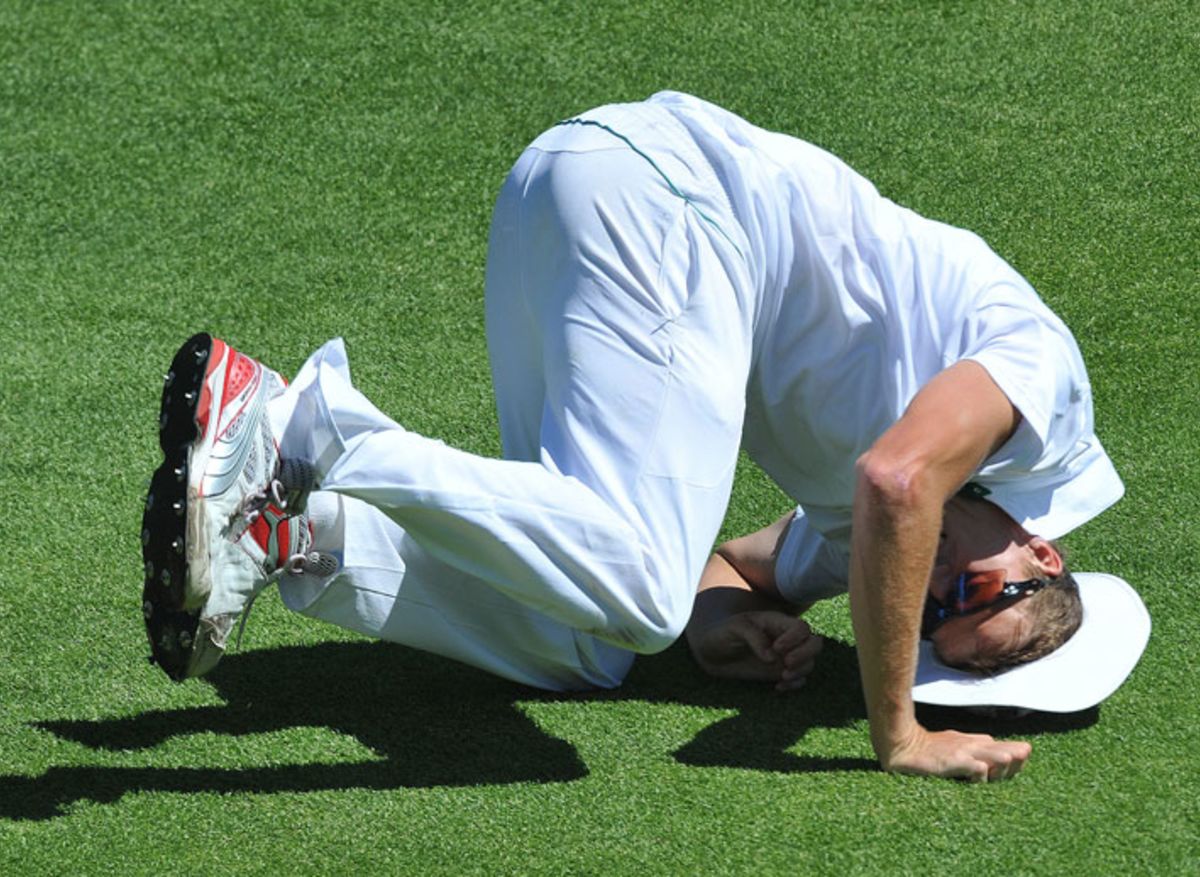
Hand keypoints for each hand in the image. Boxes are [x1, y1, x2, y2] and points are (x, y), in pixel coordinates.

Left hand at [691, 611, 822, 690]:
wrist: (711, 651)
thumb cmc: (722, 632)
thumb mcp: (735, 628)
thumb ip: (754, 638)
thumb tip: (772, 657)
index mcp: (777, 622)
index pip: (801, 628)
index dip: (795, 639)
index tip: (776, 648)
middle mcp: (785, 639)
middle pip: (815, 643)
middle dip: (806, 655)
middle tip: (786, 664)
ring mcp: (784, 656)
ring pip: (809, 663)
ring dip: (801, 672)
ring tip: (782, 677)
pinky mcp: (779, 672)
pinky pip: (799, 679)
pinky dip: (794, 685)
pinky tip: (777, 687)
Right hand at [881, 726, 1031, 781]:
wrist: (901, 744)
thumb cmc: (924, 748)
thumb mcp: (950, 746)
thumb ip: (968, 749)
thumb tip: (984, 760)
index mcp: (970, 742)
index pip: (998, 746)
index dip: (1011, 755)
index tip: (1019, 760)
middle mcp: (969, 745)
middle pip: (1000, 749)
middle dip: (1015, 754)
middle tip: (1026, 753)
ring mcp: (962, 752)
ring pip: (993, 756)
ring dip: (1003, 762)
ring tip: (1014, 761)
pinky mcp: (953, 761)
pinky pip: (975, 768)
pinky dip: (981, 774)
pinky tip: (981, 777)